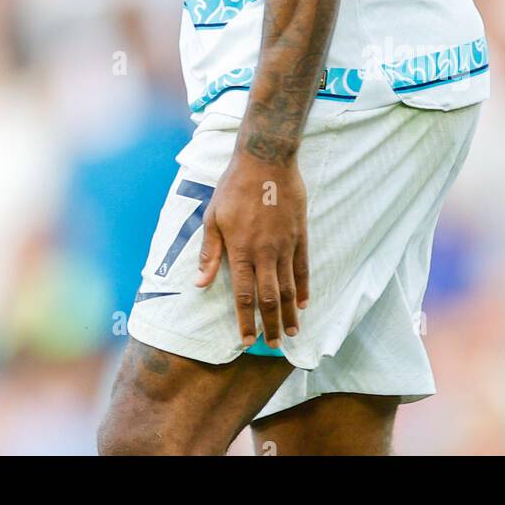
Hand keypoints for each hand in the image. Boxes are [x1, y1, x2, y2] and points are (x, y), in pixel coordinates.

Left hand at [196, 152, 309, 347]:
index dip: (245, 321)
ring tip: (293, 332)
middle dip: (272, 324)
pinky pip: (303, 267)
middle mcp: (265, 252)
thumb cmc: (234, 187)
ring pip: (289, 287)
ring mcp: (285, 244)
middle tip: (275, 345)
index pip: (244, 295)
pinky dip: (304, 287)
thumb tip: (200, 282)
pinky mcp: (300, 234)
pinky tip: (305, 303)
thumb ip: (210, 252)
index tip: (245, 341)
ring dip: (290, 312)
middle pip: (269, 297)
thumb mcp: (213, 217)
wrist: (266, 159)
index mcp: (241, 250)